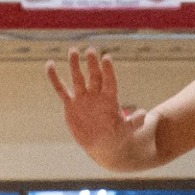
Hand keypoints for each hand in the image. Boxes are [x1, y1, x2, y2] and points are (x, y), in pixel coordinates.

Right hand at [46, 48, 147, 169]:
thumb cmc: (117, 136)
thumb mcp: (127, 130)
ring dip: (75, 65)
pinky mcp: (70, 104)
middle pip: (94, 76)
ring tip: (73, 51)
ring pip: (78, 78)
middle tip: (91, 50)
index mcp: (110, 98)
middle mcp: (96, 95)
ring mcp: (82, 98)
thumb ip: (134, 122)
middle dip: (92, 64)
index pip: (109, 81)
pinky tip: (49, 65)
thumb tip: (144, 114)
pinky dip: (55, 78)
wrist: (102, 144)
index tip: (106, 58)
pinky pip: (61, 89)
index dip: (108, 70)